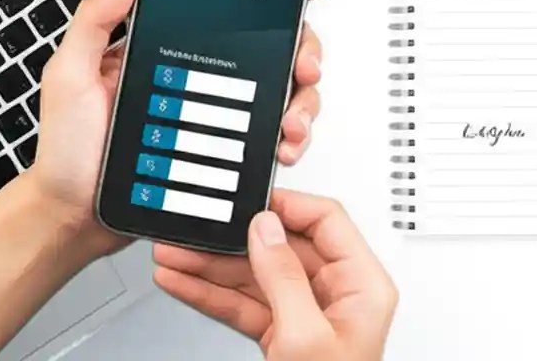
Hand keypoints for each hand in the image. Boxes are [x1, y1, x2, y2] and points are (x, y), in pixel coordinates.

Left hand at [29, 0, 344, 255]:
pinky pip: (269, 136)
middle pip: (273, 45)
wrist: (73, 218)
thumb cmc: (67, 151)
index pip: (226, 6)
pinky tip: (282, 145)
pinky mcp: (222, 151)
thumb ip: (96, 18)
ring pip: (282, 90)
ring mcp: (213, 113)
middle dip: (306, 47)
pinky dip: (289, 137)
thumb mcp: (70, 73)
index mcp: (166, 48)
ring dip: (303, 98)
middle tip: (305, 63)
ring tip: (292, 117)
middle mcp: (197, 74)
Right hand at [153, 190, 397, 360]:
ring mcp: (309, 316)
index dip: (285, 205)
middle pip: (281, 247)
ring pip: (254, 276)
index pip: (326, 221)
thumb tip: (267, 228)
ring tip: (174, 257)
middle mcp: (338, 296)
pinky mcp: (285, 335)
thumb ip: (284, 277)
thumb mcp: (305, 336)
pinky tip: (185, 282)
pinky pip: (245, 304)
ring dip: (211, 266)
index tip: (248, 201)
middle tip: (194, 232)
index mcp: (362, 286)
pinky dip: (212, 294)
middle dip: (230, 241)